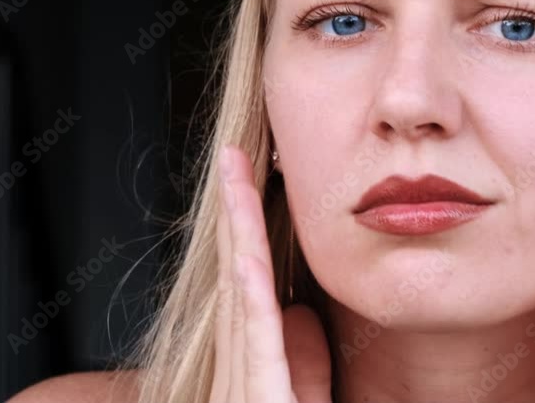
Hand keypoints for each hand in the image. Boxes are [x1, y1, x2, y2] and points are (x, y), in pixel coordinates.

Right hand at [210, 145, 332, 402]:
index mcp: (247, 365)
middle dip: (235, 214)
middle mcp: (232, 368)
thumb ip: (301, 363)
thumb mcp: (300, 401)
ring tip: (235, 179)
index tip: (248, 180)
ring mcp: (237, 385)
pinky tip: (246, 257)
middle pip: (236, 275)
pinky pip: (254, 343)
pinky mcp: (256, 402)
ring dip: (238, 234)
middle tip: (233, 157)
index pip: (247, 284)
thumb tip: (299, 312)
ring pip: (240, 295)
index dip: (246, 228)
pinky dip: (249, 297)